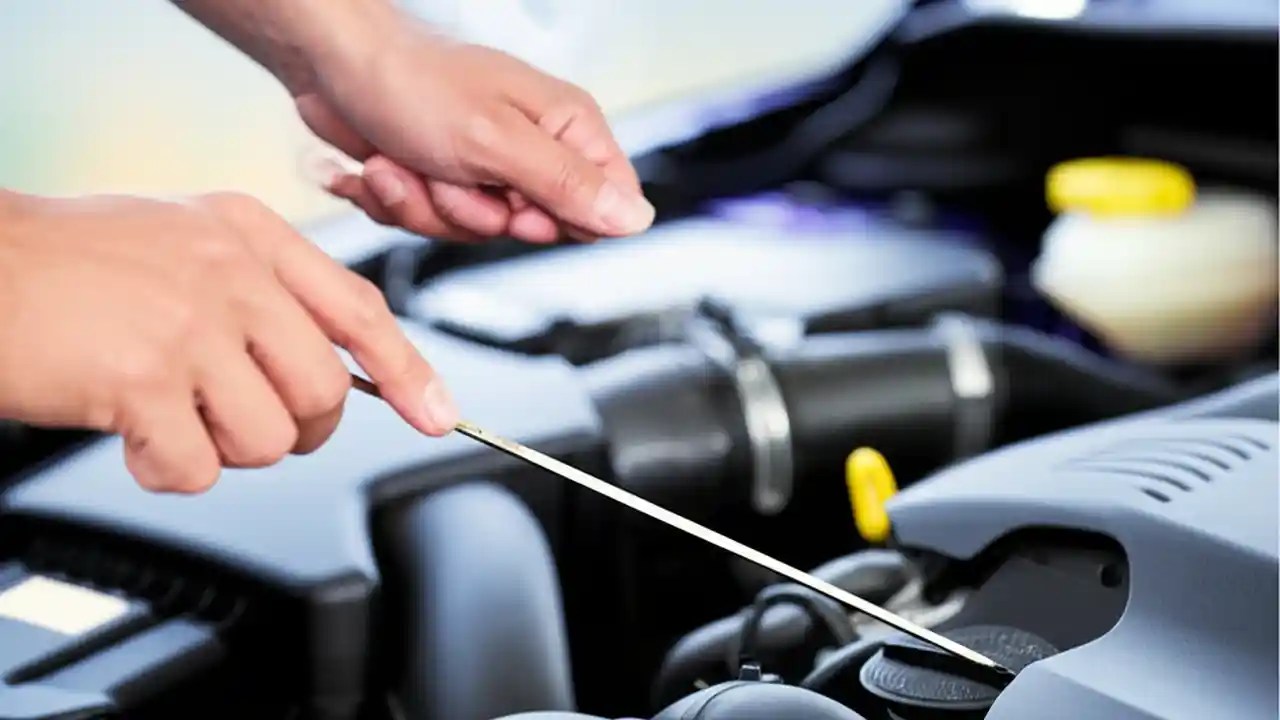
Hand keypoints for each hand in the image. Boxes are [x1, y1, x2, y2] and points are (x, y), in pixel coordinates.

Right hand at [0, 191, 456, 493]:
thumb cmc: (71, 265)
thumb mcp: (184, 241)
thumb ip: (260, 290)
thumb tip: (333, 367)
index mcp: (249, 234)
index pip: (357, 309)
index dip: (408, 370)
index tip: (438, 415)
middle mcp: (230, 272)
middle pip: (324, 392)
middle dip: (296, 430)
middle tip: (247, 424)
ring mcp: (189, 324)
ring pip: (268, 437)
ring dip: (223, 450)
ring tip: (172, 416)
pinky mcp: (143, 380)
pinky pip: (198, 468)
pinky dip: (167, 469)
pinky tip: (133, 434)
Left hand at [296, 19, 653, 243]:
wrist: (330, 65)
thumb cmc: (411, 82)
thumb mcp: (496, 142)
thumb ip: (567, 185)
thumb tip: (636, 220)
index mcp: (565, 126)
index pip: (606, 203)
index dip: (561, 220)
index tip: (520, 204)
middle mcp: (531, 148)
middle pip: (532, 228)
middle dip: (475, 212)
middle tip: (452, 171)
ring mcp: (485, 166)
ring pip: (473, 231)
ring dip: (426, 205)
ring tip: (407, 160)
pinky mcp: (442, 179)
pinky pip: (432, 224)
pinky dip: (398, 201)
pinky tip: (383, 165)